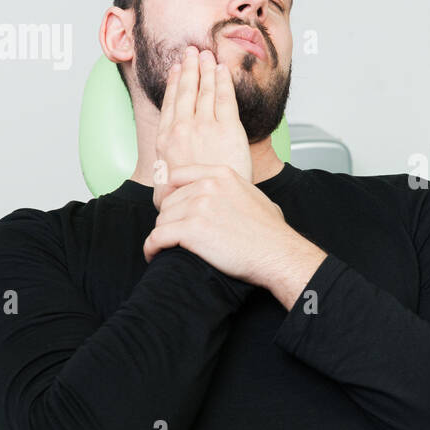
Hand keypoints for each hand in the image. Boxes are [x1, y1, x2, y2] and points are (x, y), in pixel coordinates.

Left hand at [143, 164, 306, 288]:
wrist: (277, 253)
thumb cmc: (270, 231)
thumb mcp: (253, 195)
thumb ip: (233, 188)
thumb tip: (228, 195)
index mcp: (221, 174)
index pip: (176, 176)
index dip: (169, 194)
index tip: (170, 209)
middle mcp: (207, 186)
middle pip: (168, 201)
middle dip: (169, 220)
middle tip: (175, 235)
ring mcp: (198, 207)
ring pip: (161, 220)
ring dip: (162, 236)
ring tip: (166, 248)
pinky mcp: (191, 230)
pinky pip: (157, 238)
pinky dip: (152, 248)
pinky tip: (155, 255)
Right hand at [152, 46, 250, 211]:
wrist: (208, 206)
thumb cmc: (188, 202)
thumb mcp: (164, 191)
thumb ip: (163, 178)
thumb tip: (161, 180)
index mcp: (166, 141)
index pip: (170, 104)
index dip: (174, 83)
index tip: (176, 69)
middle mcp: (183, 129)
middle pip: (187, 91)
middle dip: (190, 68)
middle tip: (192, 51)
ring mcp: (206, 126)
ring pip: (205, 90)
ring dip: (206, 69)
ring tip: (207, 55)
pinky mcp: (229, 129)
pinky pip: (225, 98)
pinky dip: (224, 81)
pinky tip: (224, 70)